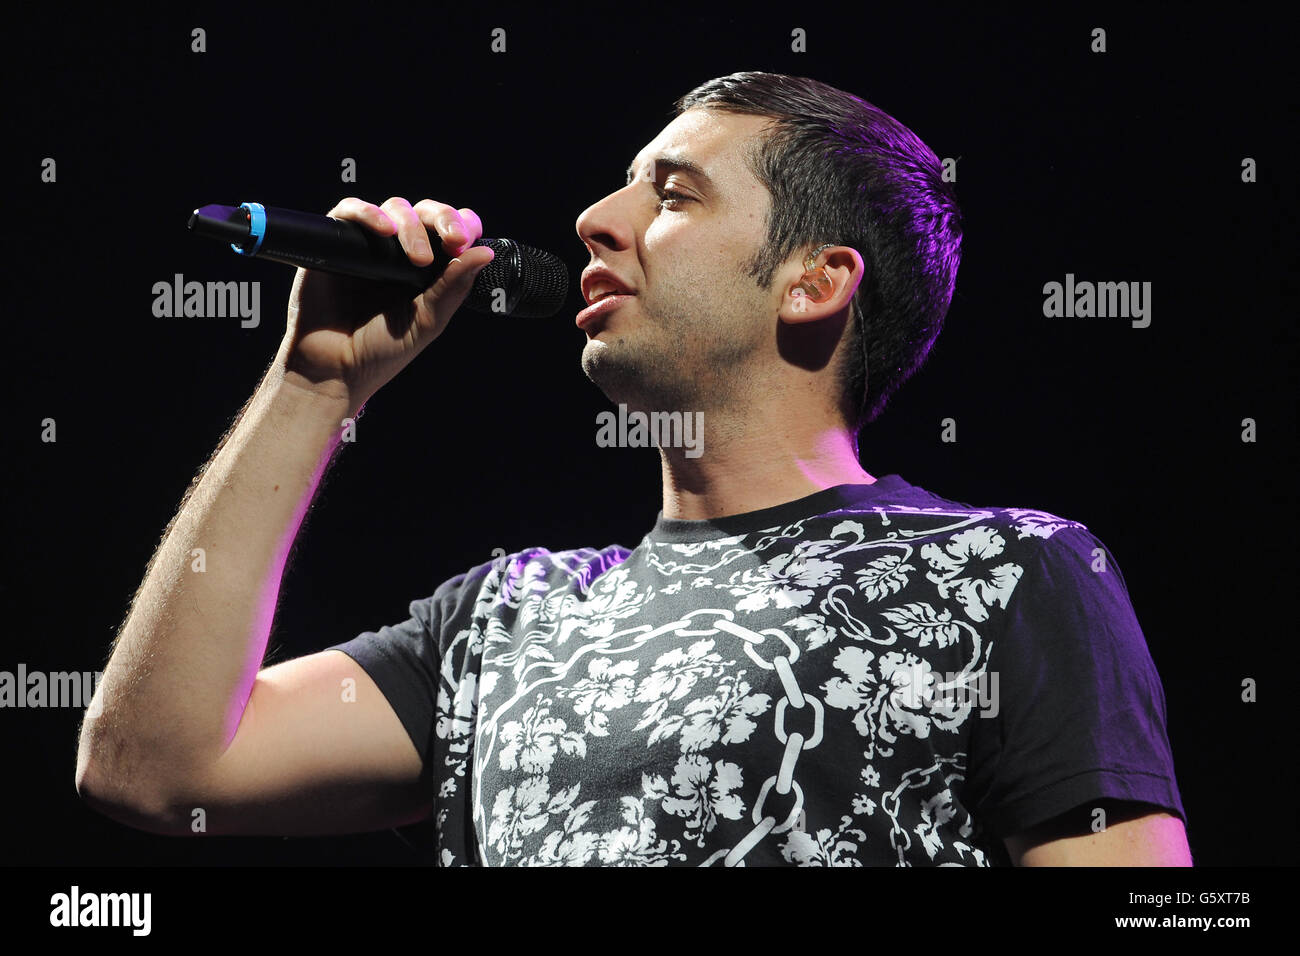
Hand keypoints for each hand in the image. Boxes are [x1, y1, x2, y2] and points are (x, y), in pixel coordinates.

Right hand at [277, 196, 492, 409]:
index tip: (467, 240)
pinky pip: (351, 211)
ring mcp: (369, 244)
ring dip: (412, 226)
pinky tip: (384, 230)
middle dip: (444, 220)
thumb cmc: (381, 351)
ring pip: (395, 208)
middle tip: (454, 240)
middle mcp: (400, 251)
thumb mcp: (427, 321)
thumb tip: (486, 253)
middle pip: (427, 213)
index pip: (452, 232)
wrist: (333, 369)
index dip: (464, 226)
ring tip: (418, 258)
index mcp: (429, 269)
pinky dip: (368, 213)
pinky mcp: (337, 241)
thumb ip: (453, 287)